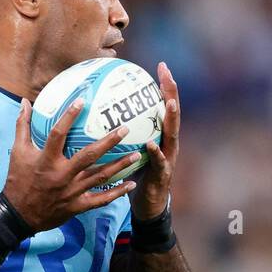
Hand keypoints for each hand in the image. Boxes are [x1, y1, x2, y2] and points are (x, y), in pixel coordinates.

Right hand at [3, 97, 139, 232]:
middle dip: (109, 142)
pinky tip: (131, 184)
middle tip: (125, 129)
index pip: (59, 134)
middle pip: (89, 156)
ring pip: (100, 177)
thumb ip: (23, 126)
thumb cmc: (18, 181)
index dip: (69, 116)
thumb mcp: (18, 153)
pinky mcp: (77, 206)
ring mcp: (71, 192)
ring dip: (119, 166)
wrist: (18, 216)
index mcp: (47, 160)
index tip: (82, 101)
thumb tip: (25, 102)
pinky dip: (117, 193)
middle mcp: (62, 175)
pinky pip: (100, 199)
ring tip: (136, 155)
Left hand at [131, 61, 178, 220]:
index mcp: (159, 135)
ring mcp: (168, 159)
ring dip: (170, 119)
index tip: (160, 65)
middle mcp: (167, 144)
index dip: (164, 86)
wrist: (147, 206)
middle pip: (172, 115)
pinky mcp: (162, 176)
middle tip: (167, 75)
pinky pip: (159, 163)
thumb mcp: (129, 150)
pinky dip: (156, 153)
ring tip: (167, 103)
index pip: (162, 106)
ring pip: (172, 135)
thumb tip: (99, 115)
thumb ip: (121, 133)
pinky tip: (151, 144)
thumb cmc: (135, 176)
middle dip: (171, 93)